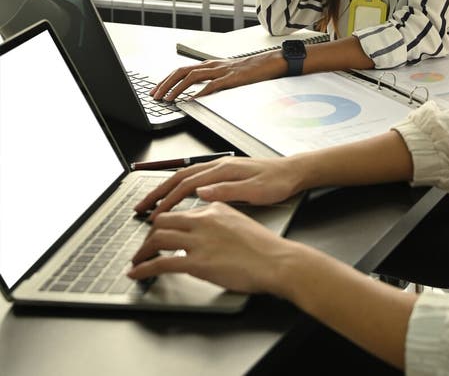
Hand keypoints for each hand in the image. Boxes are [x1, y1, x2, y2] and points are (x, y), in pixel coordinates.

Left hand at [127, 202, 293, 295]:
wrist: (276, 260)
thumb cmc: (265, 248)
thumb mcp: (241, 223)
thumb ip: (221, 223)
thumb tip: (210, 233)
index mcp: (215, 208)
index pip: (182, 211)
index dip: (165, 221)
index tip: (159, 230)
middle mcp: (203, 220)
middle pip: (164, 219)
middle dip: (149, 233)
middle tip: (143, 245)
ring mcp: (199, 240)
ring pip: (158, 237)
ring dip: (142, 250)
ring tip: (136, 261)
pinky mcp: (197, 262)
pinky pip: (161, 262)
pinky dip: (144, 268)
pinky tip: (137, 273)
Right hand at [133, 156, 303, 218]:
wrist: (293, 172)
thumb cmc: (277, 183)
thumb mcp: (254, 191)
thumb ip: (226, 191)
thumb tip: (200, 192)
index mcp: (223, 170)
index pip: (187, 184)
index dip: (168, 199)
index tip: (153, 213)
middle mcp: (219, 165)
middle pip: (180, 176)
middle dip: (157, 191)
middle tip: (140, 206)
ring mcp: (221, 167)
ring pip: (185, 175)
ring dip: (166, 188)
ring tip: (152, 201)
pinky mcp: (225, 171)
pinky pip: (195, 177)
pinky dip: (180, 185)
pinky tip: (177, 195)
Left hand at [150, 49, 285, 100]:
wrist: (269, 63)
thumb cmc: (248, 70)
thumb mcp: (225, 74)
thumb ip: (210, 80)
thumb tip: (193, 92)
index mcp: (208, 65)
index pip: (181, 70)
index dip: (165, 80)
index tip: (155, 91)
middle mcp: (211, 66)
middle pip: (182, 72)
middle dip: (166, 84)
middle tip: (155, 97)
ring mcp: (221, 70)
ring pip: (193, 77)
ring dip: (178, 88)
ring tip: (169, 99)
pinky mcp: (232, 78)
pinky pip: (213, 84)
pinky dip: (201, 92)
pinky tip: (193, 99)